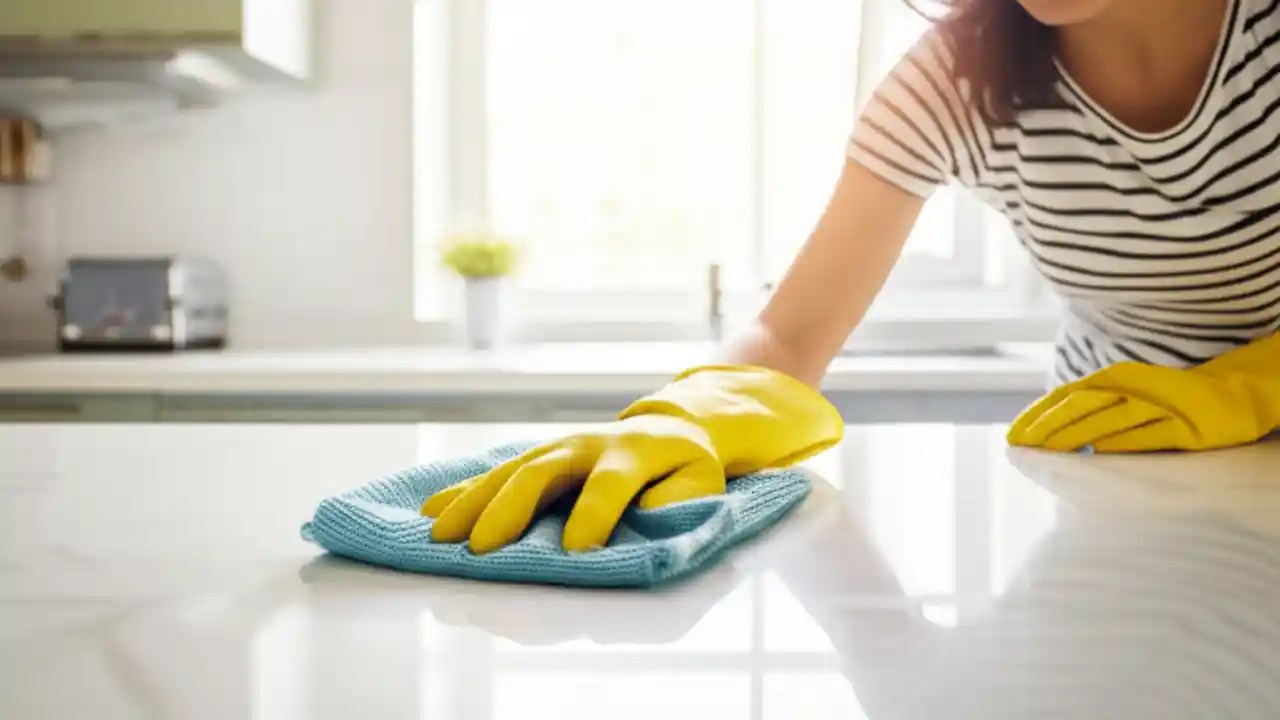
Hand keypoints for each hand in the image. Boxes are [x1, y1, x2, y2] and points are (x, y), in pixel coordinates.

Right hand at [422, 414, 724, 553]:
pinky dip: (463, 491)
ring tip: (441, 535)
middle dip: (509, 510)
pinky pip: (495, 471)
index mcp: (634, 454)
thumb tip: (644, 517)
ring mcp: (557, 448)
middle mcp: (587, 446)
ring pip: (510, 471)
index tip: (577, 552)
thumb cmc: (686, 468)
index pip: (610, 483)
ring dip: (473, 503)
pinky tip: (431, 509)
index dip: (595, 514)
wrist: (672, 425)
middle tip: (481, 549)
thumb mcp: (700, 483)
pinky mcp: (538, 456)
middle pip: (542, 472)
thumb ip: (677, 501)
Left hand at [1007, 362, 1274, 452]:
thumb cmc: (1170, 401)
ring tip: (1045, 451)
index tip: (1012, 435)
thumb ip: (1094, 409)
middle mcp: (1135, 387)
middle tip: (1019, 445)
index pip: (1067, 396)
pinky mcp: (1187, 425)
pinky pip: (1148, 434)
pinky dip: (1121, 442)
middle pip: (1082, 406)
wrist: (1232, 396)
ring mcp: (1161, 405)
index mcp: (1116, 378)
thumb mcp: (1127, 397)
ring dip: (1074, 435)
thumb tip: (1048, 432)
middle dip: (1047, 426)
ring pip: (1109, 419)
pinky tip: (1097, 453)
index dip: (1038, 414)